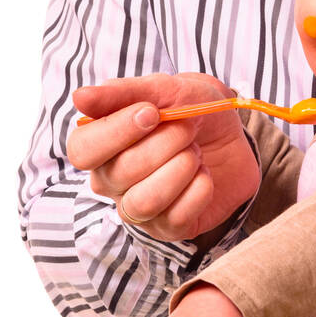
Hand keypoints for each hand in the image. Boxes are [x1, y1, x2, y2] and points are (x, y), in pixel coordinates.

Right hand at [66, 72, 259, 245]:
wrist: (235, 133)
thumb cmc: (193, 109)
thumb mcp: (166, 89)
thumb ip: (123, 93)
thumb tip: (80, 97)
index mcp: (101, 144)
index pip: (82, 150)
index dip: (115, 133)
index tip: (151, 112)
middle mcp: (111, 180)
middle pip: (118, 174)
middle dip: (163, 144)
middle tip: (187, 128)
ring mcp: (138, 208)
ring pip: (143, 202)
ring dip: (180, 170)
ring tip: (195, 153)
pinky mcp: (169, 227)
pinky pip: (176, 217)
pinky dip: (199, 189)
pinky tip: (205, 174)